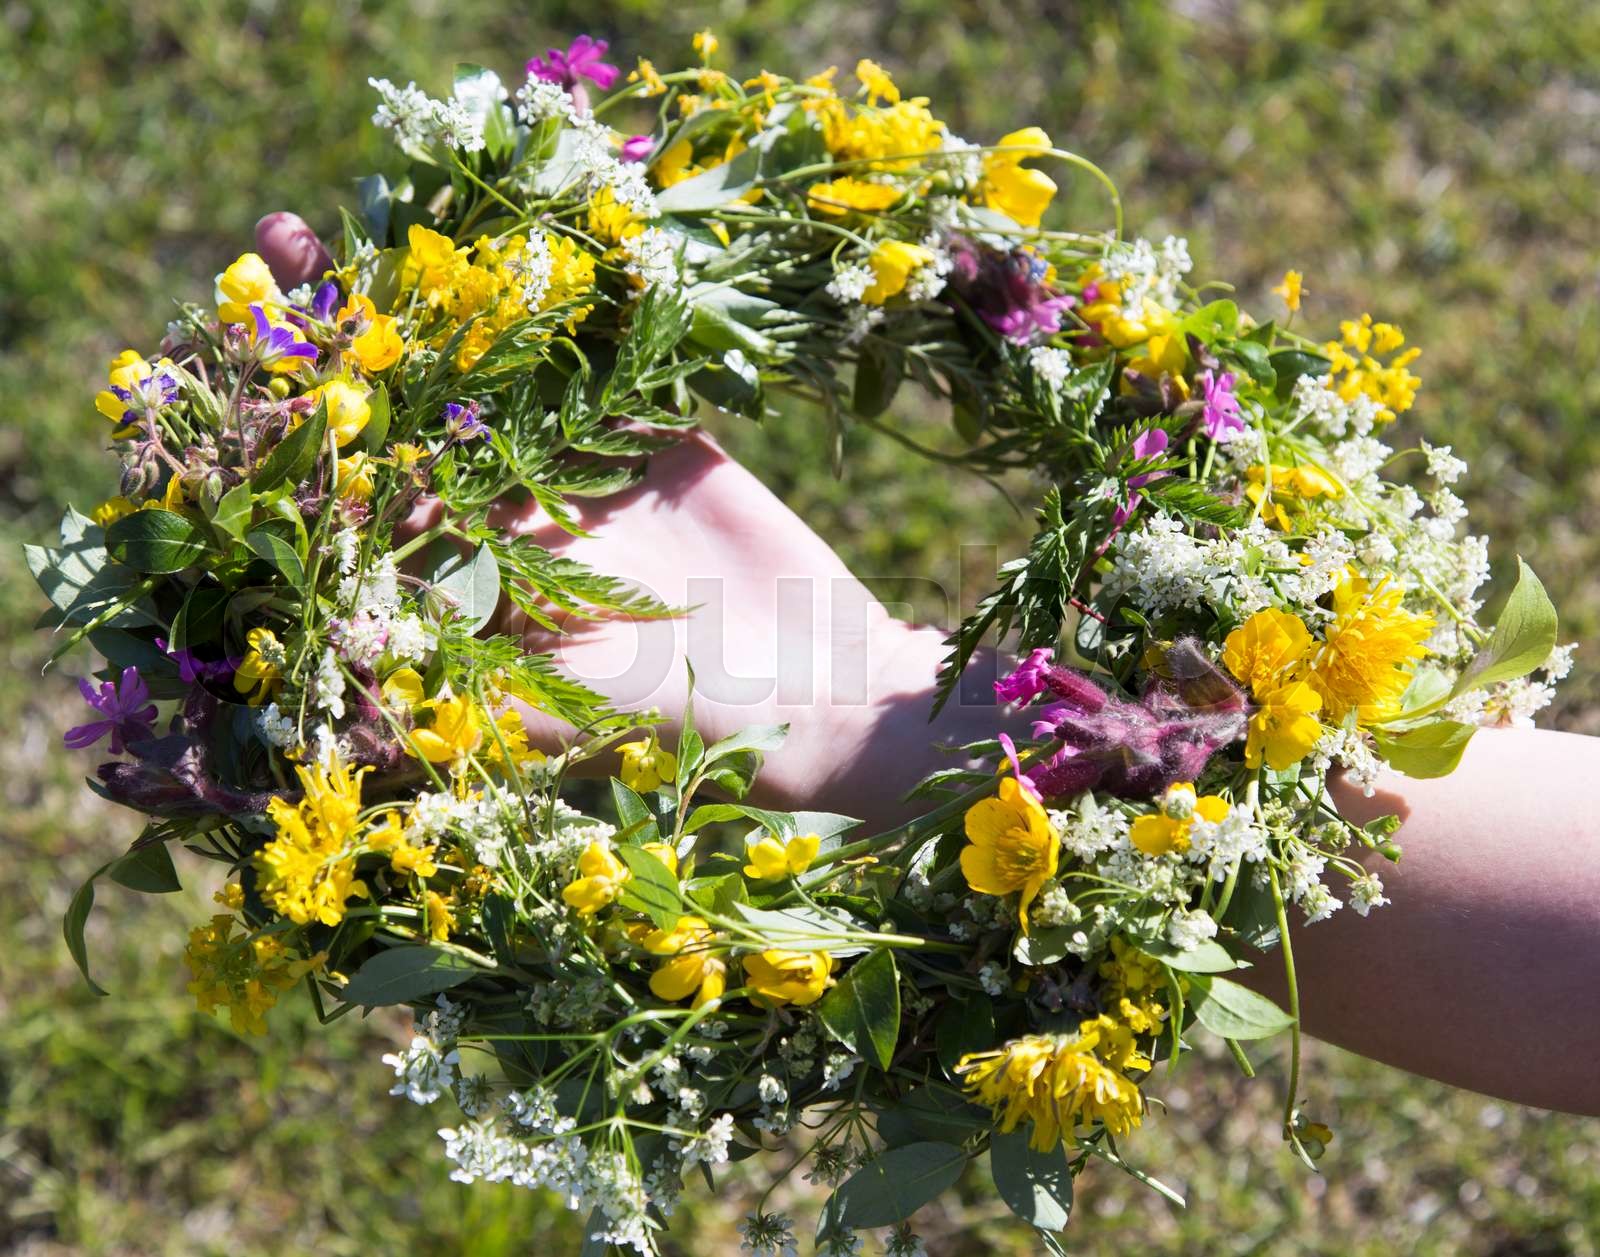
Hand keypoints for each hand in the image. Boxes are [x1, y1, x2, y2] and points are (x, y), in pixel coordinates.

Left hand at [258, 215, 1012, 828]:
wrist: (816, 694)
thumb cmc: (673, 727)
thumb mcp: (538, 714)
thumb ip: (435, 685)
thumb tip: (303, 658)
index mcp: (454, 581)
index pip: (351, 493)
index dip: (289, 425)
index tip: (238, 351)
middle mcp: (500, 518)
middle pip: (402, 410)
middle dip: (339, 330)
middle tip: (278, 241)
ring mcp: (574, 466)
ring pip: (490, 367)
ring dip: (431, 293)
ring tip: (369, 208)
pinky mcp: (650, 432)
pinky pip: (602, 355)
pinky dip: (568, 296)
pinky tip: (517, 225)